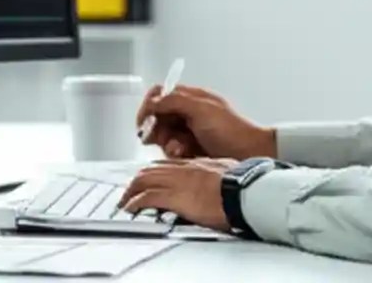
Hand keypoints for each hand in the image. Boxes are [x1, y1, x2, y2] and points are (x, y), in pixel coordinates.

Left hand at [118, 158, 235, 231]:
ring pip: (144, 179)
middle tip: (131, 190)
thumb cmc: (245, 185)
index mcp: (199, 164)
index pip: (170, 164)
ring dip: (131, 190)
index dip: (156, 171)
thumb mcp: (232, 174)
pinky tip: (131, 208)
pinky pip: (147, 197)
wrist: (246, 191)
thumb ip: (221, 176)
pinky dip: (136, 202)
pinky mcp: (175, 197)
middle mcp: (185, 169)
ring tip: (125, 201)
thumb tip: (224, 182)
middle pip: (152, 169)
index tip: (150, 179)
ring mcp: (179, 182)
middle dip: (138, 180)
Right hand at [135, 84, 277, 160]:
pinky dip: (175, 154)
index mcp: (192, 98)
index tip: (144, 121)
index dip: (149, 106)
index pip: (160, 94)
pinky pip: (172, 151)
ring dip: (167, 143)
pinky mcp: (191, 150)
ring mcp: (190, 132)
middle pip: (158, 117)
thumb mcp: (202, 109)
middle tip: (162, 138)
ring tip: (179, 149)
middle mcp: (189, 113)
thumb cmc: (232, 130)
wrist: (250, 154)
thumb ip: (175, 101)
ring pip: (164, 136)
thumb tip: (153, 101)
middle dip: (157, 129)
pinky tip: (184, 155)